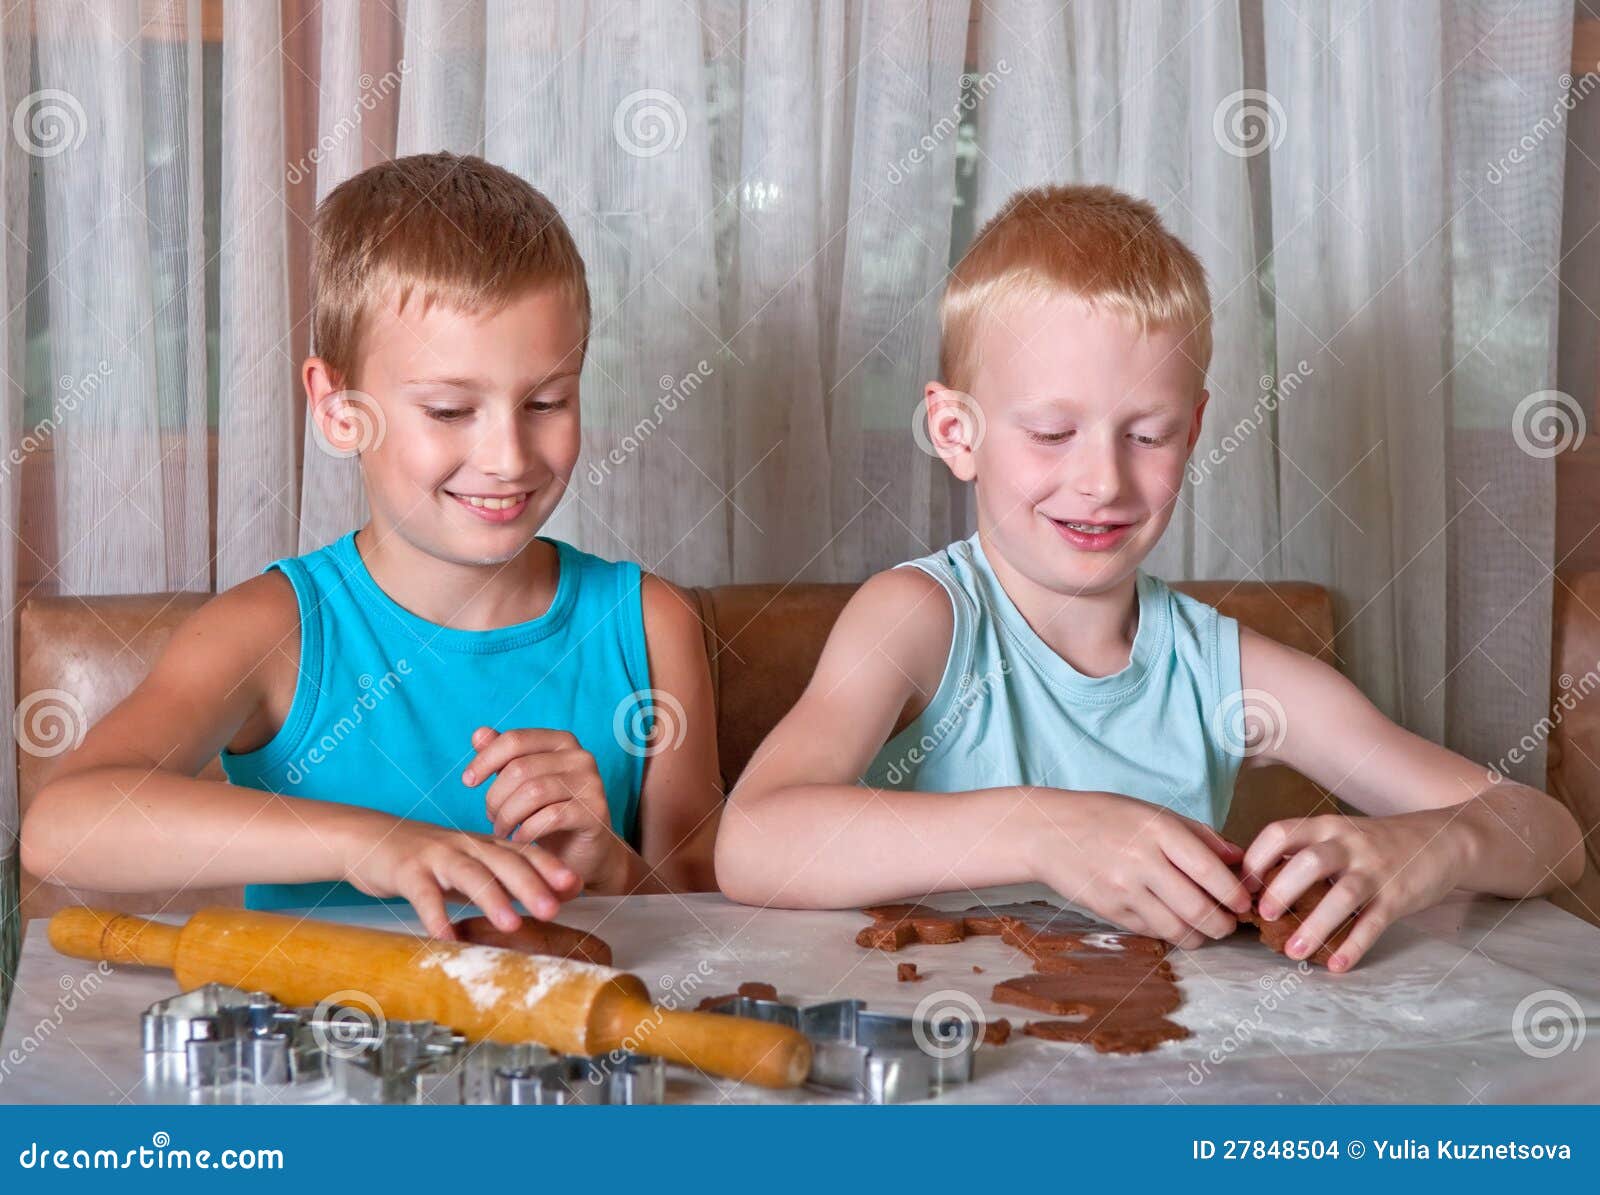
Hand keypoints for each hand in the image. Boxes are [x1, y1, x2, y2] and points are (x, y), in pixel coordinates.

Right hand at [337, 811, 581, 938]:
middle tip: (553, 908)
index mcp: (484, 844)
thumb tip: (549, 899)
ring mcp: (436, 856)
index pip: (524, 851)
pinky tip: (446, 937)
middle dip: (531, 884)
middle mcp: (466, 845)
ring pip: (469, 873)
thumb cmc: (426, 859)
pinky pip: (423, 893)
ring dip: (492, 898)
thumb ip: (501, 881)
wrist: (368, 837)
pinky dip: (435, 915)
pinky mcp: (407, 870)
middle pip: (504, 861)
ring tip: (512, 925)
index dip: (551, 867)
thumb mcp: (468, 866)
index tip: (577, 885)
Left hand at [466, 726, 630, 889]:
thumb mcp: (522, 782)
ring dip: (508, 816)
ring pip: (533, 792)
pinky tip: (518, 839)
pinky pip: (550, 817)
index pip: (515, 740)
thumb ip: (503, 757)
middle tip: (491, 817)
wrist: (582, 851)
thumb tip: (478, 734)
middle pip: (520, 769)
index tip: (468, 781)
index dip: (485, 760)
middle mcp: (580, 757)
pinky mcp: (594, 812)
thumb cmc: (547, 812)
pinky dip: (526, 830)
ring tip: (502, 829)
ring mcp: (591, 784)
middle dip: (496, 797)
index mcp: (561, 741)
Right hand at [1026, 791, 1253, 948]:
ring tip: (1208, 930)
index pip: (1209, 870)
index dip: (1234, 893)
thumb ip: (1197, 835)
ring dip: (1201, 936)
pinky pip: (1151, 931)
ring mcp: (1123, 889)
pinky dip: (1171, 933)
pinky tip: (1176, 925)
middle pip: (1197, 908)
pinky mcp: (1109, 910)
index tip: (1245, 902)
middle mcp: (1141, 860)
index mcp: (1157, 829)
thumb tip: (1238, 859)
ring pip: (1177, 929)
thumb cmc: (1104, 816)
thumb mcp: (1151, 811)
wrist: (1047, 832)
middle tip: (1231, 924)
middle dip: (1223, 924)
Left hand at [1241, 809, 1469, 970]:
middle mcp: (1347, 844)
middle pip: (1307, 862)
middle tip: (1263, 917)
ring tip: (1293, 953)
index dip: (1255, 858)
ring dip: (1315, 926)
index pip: (1279, 832)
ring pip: (1341, 896)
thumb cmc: (1377, 844)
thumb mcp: (1339, 836)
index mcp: (1325, 827)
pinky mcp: (1399, 895)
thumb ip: (1305, 853)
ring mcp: (1375, 869)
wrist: (1444, 840)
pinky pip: (1373, 923)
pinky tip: (1337, 965)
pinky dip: (1354, 945)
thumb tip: (1256, 884)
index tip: (1241, 886)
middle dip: (1281, 889)